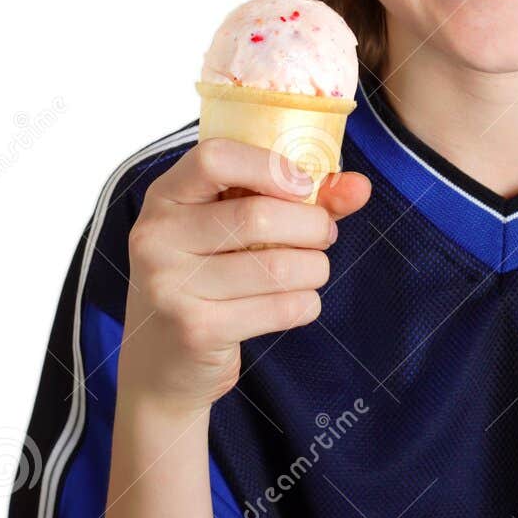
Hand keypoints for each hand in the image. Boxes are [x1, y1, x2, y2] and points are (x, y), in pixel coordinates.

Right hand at [118, 137, 371, 415]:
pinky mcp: (196, 329)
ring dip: (315, 267)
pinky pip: (280, 308)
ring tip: (312, 269)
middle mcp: (157, 236)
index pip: (215, 158)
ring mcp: (171, 285)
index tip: (303, 186)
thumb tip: (360, 187)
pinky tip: (297, 302)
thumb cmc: (209, 276)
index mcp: (165, 196)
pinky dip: (306, 303)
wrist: (163, 359)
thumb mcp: (233, 226)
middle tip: (323, 234)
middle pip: (259, 215)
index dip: (271, 167)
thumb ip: (298, 198)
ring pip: (278, 266)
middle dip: (312, 225)